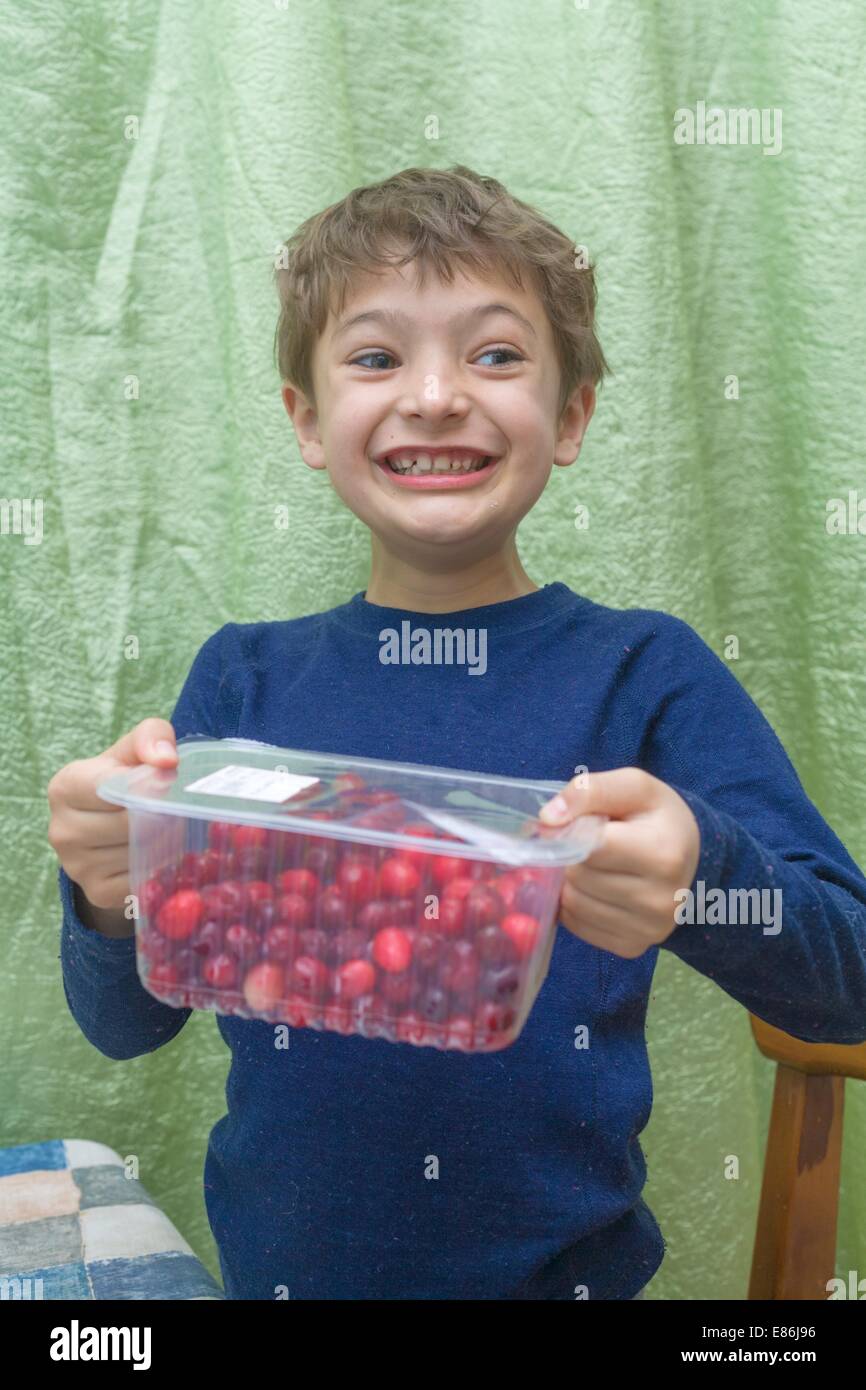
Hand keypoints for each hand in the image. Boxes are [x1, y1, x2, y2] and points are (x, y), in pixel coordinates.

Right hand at [47, 718, 178, 911]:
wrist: (109, 823)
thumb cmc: (123, 778)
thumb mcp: (133, 749)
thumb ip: (151, 737)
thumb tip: (166, 761)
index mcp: (65, 787)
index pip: (108, 788)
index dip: (145, 786)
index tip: (166, 784)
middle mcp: (61, 829)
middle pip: (128, 824)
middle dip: (160, 815)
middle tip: (174, 808)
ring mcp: (75, 866)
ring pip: (138, 852)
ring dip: (164, 841)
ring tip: (166, 827)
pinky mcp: (97, 891)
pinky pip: (142, 879)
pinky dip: (158, 866)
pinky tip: (157, 851)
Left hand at [538, 768, 700, 958]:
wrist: (691, 858)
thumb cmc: (657, 818)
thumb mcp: (634, 786)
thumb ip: (590, 790)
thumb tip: (548, 819)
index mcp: (663, 854)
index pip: (590, 847)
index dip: (572, 831)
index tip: (578, 823)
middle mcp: (660, 899)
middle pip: (578, 877)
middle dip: (571, 856)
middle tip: (588, 845)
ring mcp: (648, 929)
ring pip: (573, 904)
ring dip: (570, 882)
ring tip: (592, 866)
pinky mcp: (633, 947)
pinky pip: (578, 926)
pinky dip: (575, 906)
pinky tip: (594, 889)